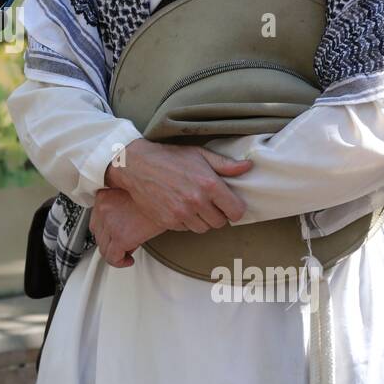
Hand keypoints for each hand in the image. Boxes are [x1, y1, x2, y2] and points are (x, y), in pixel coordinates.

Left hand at [90, 187, 164, 267]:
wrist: (169, 200)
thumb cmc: (156, 198)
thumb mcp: (132, 197)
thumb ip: (119, 208)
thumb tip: (120, 227)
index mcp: (104, 196)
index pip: (95, 219)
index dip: (107, 230)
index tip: (115, 235)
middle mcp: (103, 208)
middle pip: (97, 234)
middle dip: (110, 242)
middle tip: (124, 244)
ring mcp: (109, 223)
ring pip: (103, 248)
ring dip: (115, 252)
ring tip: (128, 252)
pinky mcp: (120, 237)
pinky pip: (112, 258)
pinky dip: (119, 262)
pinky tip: (128, 260)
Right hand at [104, 138, 252, 233]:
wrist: (136, 165)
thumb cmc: (169, 158)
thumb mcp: (199, 154)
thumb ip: (225, 164)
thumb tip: (247, 167)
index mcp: (209, 184)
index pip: (236, 211)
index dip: (234, 209)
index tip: (229, 205)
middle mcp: (196, 201)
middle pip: (220, 223)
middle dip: (218, 215)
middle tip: (209, 203)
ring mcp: (181, 213)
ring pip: (203, 229)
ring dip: (202, 220)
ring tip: (195, 206)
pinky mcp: (167, 221)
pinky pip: (186, 229)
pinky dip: (186, 222)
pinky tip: (180, 208)